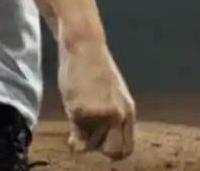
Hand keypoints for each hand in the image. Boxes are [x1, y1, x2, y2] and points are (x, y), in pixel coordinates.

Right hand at [57, 41, 135, 159]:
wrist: (84, 47)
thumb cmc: (94, 70)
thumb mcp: (111, 95)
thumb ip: (110, 117)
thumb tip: (96, 141)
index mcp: (128, 111)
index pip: (127, 148)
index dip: (112, 150)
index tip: (100, 143)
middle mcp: (118, 115)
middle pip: (113, 152)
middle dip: (98, 148)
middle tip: (87, 134)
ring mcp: (100, 114)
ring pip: (90, 144)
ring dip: (82, 133)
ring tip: (78, 111)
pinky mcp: (80, 110)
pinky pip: (75, 131)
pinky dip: (71, 122)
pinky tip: (72, 103)